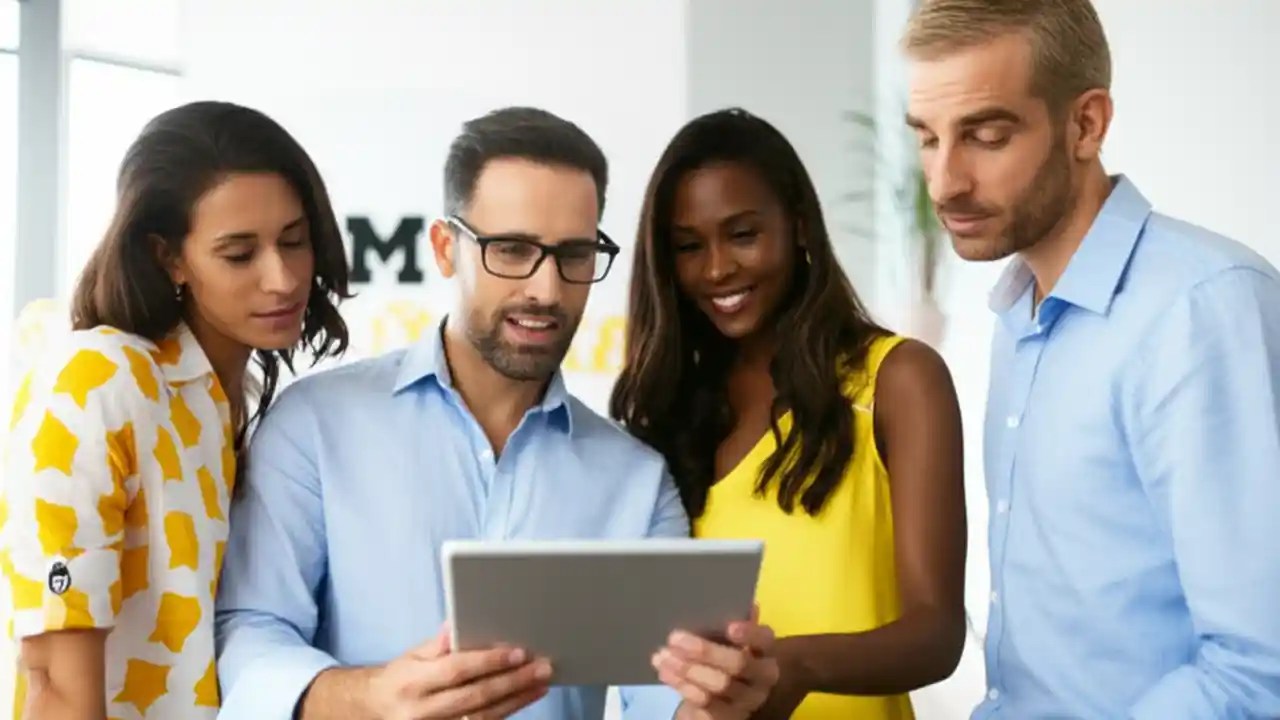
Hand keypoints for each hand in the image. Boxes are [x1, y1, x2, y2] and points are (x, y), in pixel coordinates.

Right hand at [367, 624, 551, 719]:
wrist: (379, 710)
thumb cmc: (402, 678)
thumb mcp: (413, 655)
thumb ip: (438, 643)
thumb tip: (455, 624)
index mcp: (413, 682)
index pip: (456, 671)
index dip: (489, 661)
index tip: (518, 652)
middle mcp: (424, 711)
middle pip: (475, 697)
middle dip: (512, 681)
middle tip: (541, 667)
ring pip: (483, 717)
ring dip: (516, 699)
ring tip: (540, 682)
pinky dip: (506, 712)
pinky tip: (524, 698)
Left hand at [654, 606, 778, 719]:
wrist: (723, 696)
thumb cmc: (722, 654)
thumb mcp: (726, 637)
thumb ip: (726, 618)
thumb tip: (730, 596)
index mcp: (766, 650)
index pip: (764, 639)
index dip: (749, 633)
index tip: (730, 626)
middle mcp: (762, 677)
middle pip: (738, 665)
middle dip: (704, 651)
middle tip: (674, 637)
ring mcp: (746, 701)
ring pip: (718, 686)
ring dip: (686, 669)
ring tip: (662, 655)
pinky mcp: (727, 717)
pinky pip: (704, 703)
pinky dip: (681, 685)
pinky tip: (665, 672)